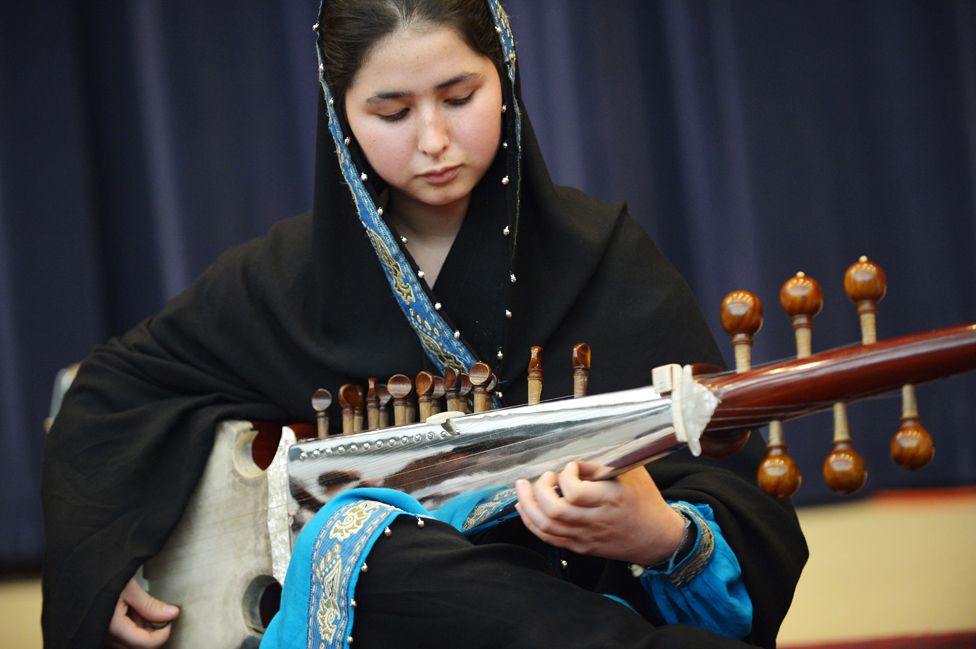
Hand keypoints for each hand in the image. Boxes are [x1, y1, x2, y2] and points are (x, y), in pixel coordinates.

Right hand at [104, 578, 179, 648]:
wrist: (79, 573)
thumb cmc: (100, 577)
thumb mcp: (129, 588)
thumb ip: (150, 605)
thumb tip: (172, 614)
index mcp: (112, 627)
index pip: (145, 643)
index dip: (162, 634)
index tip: (170, 619)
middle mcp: (105, 637)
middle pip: (138, 647)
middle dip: (154, 633)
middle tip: (160, 612)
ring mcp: (102, 636)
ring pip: (130, 644)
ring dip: (142, 631)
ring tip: (142, 608)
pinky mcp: (100, 632)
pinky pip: (121, 639)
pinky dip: (132, 629)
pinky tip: (133, 613)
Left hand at [514, 461, 684, 566]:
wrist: (656, 538)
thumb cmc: (644, 500)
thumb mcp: (631, 473)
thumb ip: (600, 467)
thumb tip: (572, 465)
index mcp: (610, 500)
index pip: (575, 492)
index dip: (566, 475)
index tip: (570, 468)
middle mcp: (596, 521)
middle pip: (554, 511)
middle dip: (538, 490)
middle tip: (544, 476)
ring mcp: (586, 537)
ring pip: (546, 527)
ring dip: (528, 506)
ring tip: (522, 489)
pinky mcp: (580, 547)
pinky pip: (549, 539)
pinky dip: (531, 523)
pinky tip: (525, 508)